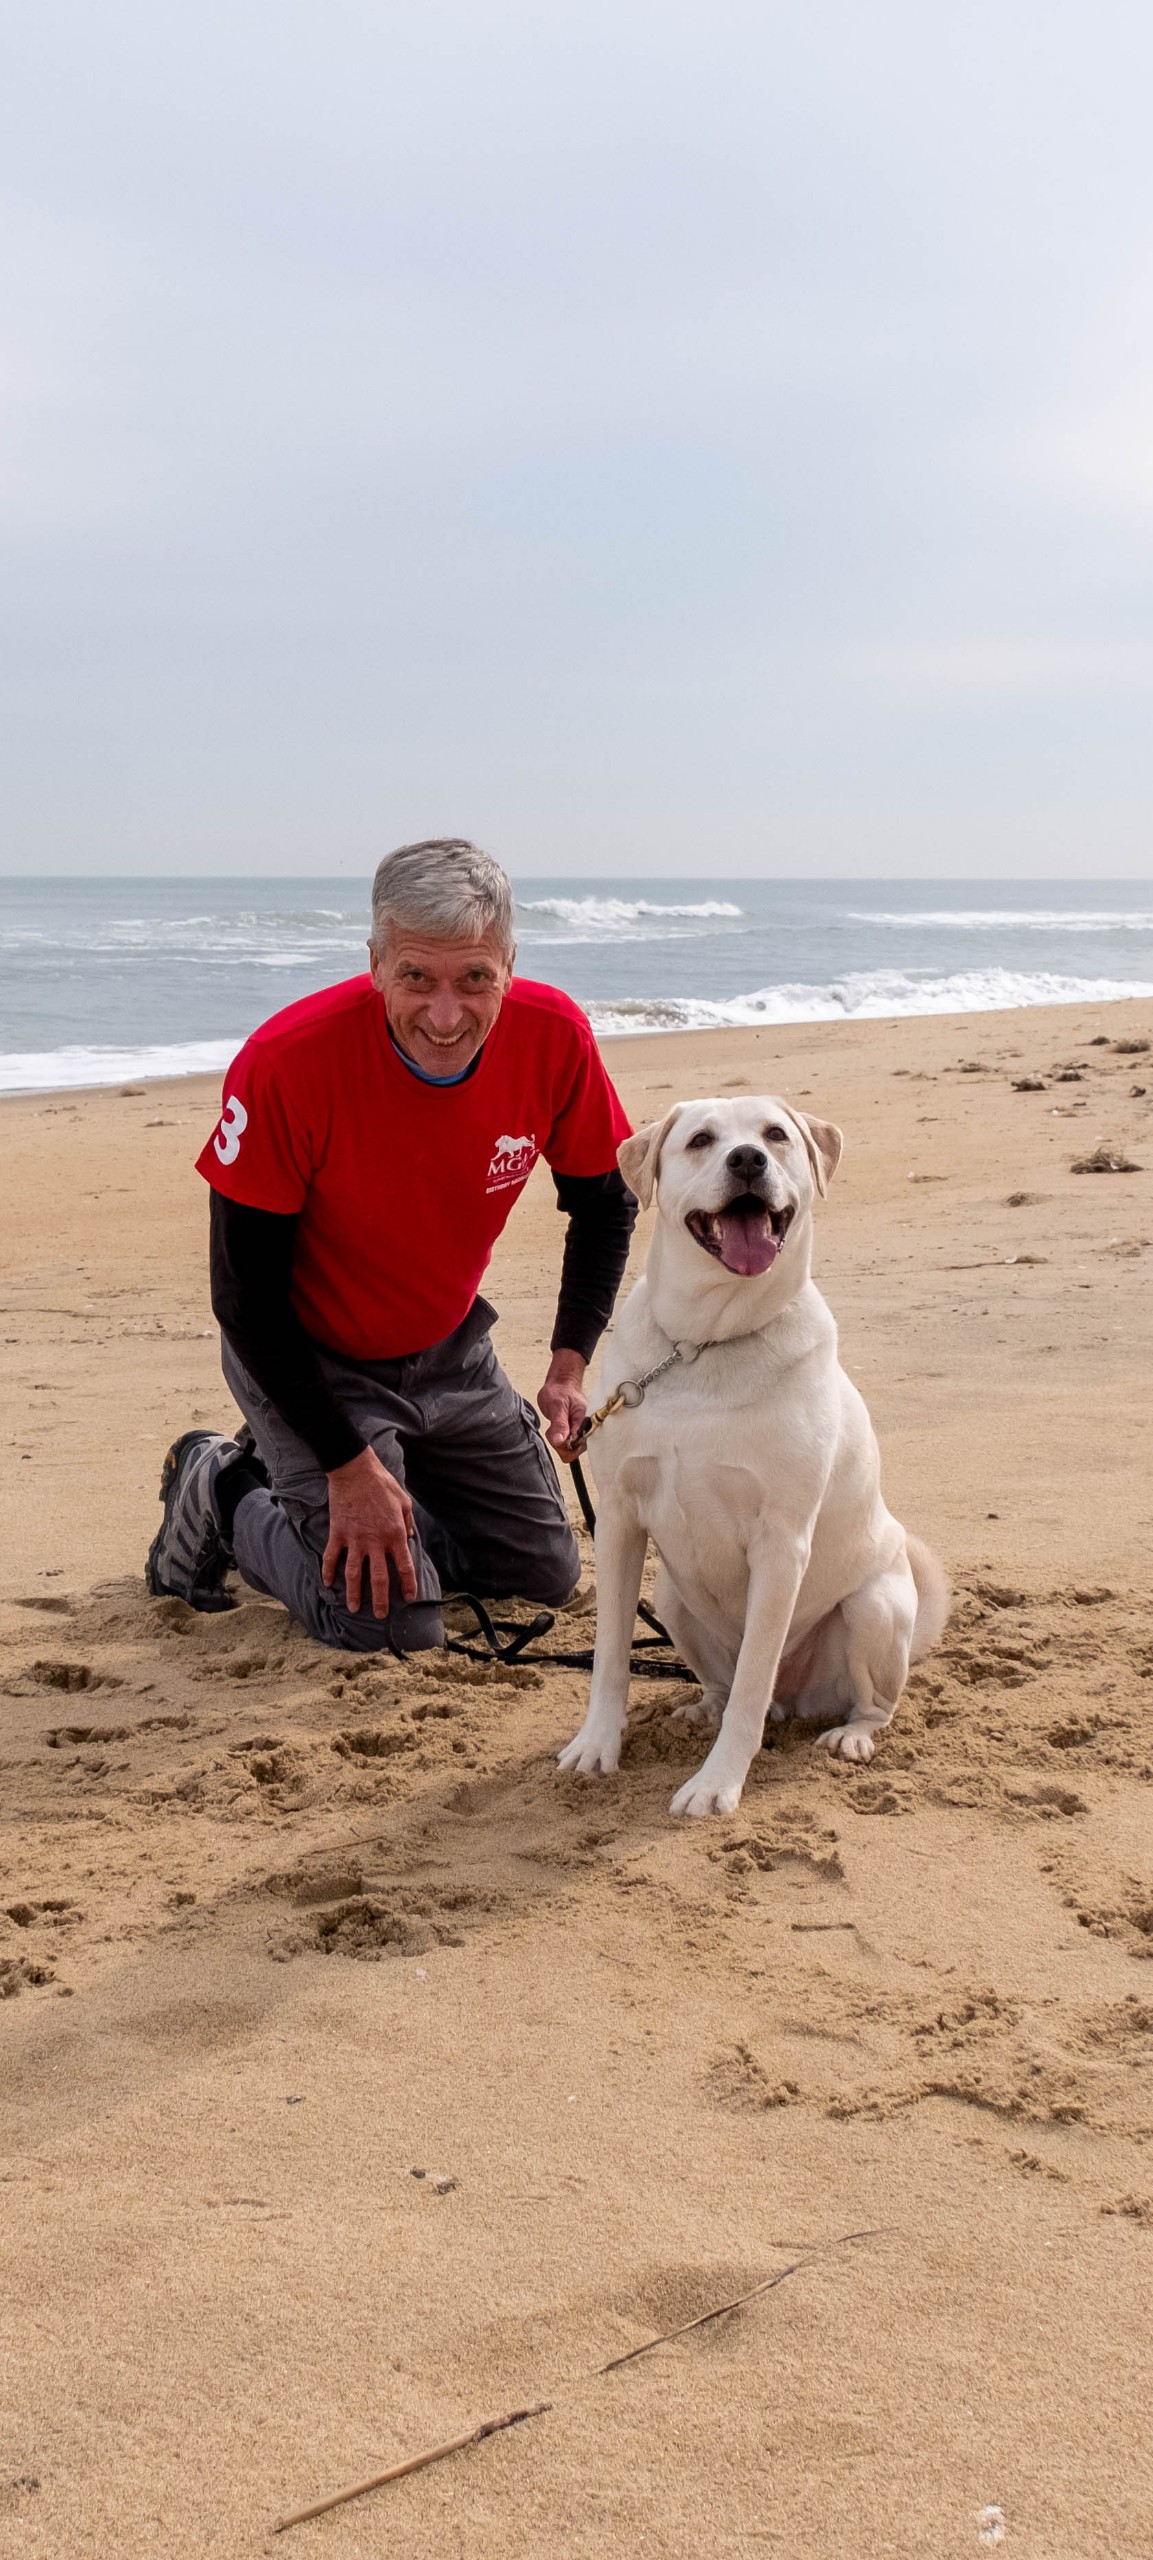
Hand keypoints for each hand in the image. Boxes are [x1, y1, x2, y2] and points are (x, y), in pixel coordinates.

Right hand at [323, 1445, 417, 1613]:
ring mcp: (354, 1540)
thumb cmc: (382, 1484)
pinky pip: (331, 1557)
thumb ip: (408, 1523)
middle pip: (379, 1578)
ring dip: (354, 1593)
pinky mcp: (338, 1534)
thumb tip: (409, 1539)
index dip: (408, 1584)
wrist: (355, 1471)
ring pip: (353, 1574)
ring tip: (354, 1608)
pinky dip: (328, 1572)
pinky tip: (327, 1584)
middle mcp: (375, 1542)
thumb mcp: (405, 1502)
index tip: (408, 1597)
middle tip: (380, 1615)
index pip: (404, 1567)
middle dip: (380, 1600)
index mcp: (394, 1534)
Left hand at [538, 1348, 587, 1463]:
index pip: (577, 1447)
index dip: (564, 1444)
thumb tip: (560, 1441)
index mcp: (587, 1423)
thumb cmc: (560, 1391)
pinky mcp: (575, 1436)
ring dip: (558, 1440)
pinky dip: (557, 1440)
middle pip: (572, 1452)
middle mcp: (587, 1431)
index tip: (557, 1433)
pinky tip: (557, 1428)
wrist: (560, 1385)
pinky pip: (565, 1447)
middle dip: (560, 1443)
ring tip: (557, 1424)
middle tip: (556, 1425)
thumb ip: (559, 1424)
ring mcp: (581, 1435)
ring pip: (567, 1451)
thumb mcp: (557, 1404)